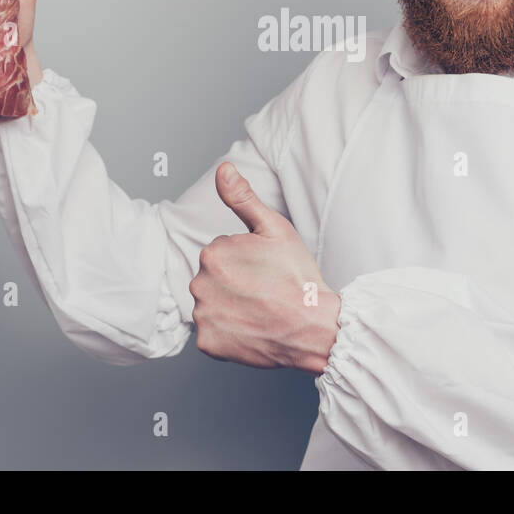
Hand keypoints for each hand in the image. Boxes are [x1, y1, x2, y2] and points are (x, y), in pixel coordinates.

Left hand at [189, 163, 340, 374]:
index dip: (246, 261)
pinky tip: (251, 329)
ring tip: (259, 311)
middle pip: (213, 279)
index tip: (266, 271)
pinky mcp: (208, 343)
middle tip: (264, 292)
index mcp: (213, 253)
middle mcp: (199, 283)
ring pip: (211, 304)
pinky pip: (212, 333)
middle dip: (234, 283)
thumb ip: (243, 198)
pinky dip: (227, 332)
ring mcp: (202, 315)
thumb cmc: (298, 278)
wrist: (314, 328)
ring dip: (229, 307)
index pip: (222, 253)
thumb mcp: (275, 229)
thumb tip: (223, 170)